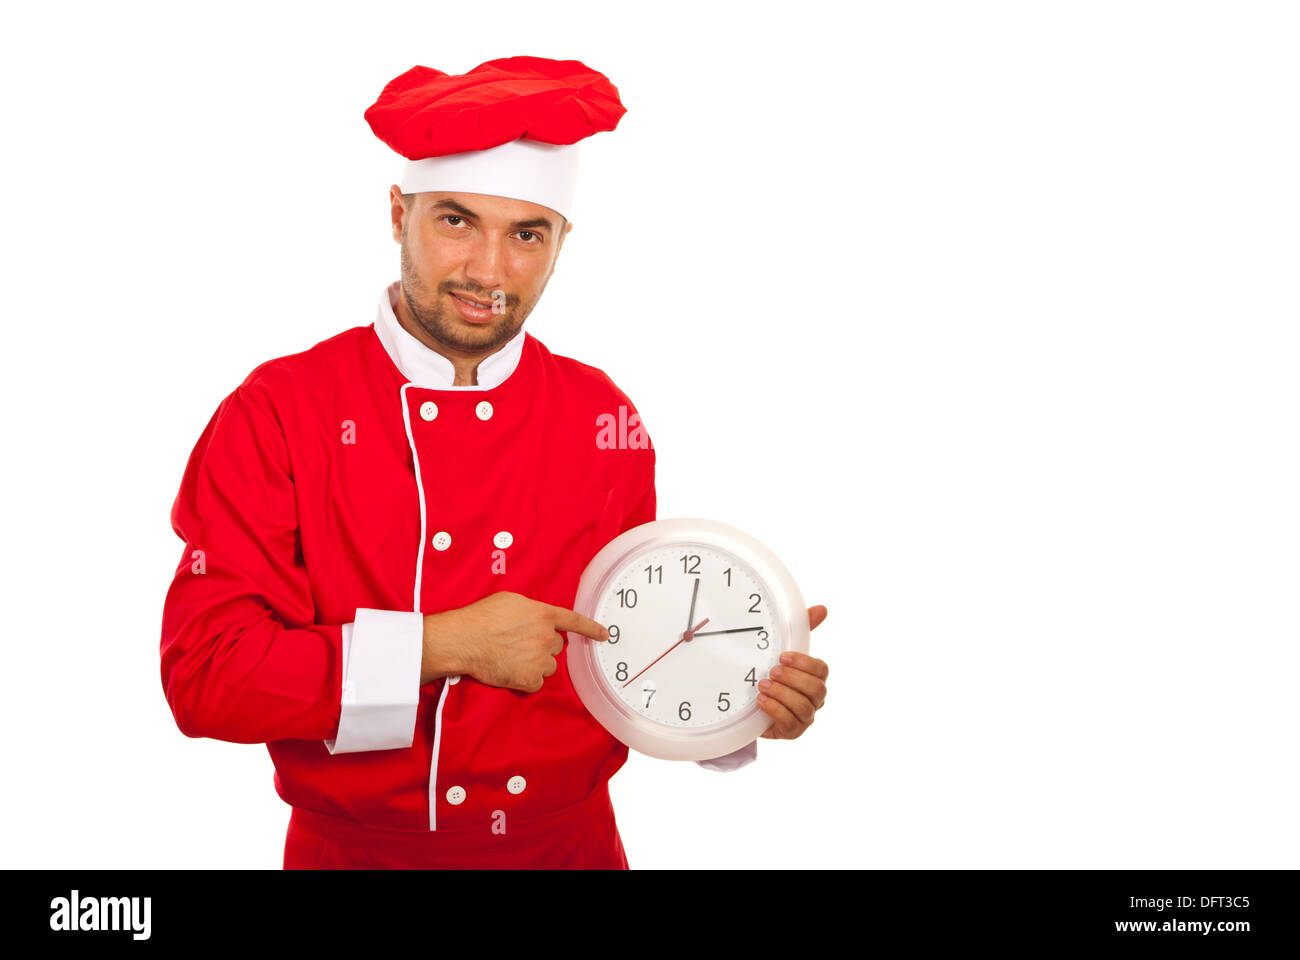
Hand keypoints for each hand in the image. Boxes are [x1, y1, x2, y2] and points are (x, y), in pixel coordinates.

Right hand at [421, 591, 607, 692]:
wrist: (465, 640)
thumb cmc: (481, 618)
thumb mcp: (510, 601)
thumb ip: (531, 609)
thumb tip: (535, 616)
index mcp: (544, 614)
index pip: (575, 621)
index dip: (591, 629)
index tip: (604, 635)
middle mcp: (547, 637)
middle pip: (556, 646)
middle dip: (541, 645)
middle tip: (518, 644)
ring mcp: (540, 659)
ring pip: (547, 665)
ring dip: (535, 664)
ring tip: (512, 658)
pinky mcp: (530, 679)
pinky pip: (536, 682)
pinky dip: (526, 680)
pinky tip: (510, 670)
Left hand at [758, 605, 827, 739]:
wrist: (753, 705)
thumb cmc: (774, 676)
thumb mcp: (784, 653)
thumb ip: (802, 630)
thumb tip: (822, 609)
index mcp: (815, 678)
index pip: (821, 670)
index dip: (804, 663)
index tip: (782, 656)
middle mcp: (815, 699)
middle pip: (817, 689)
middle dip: (792, 679)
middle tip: (771, 671)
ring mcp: (806, 717)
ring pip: (804, 707)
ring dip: (781, 695)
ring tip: (762, 686)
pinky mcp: (792, 731)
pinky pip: (791, 724)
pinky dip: (775, 710)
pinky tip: (761, 701)